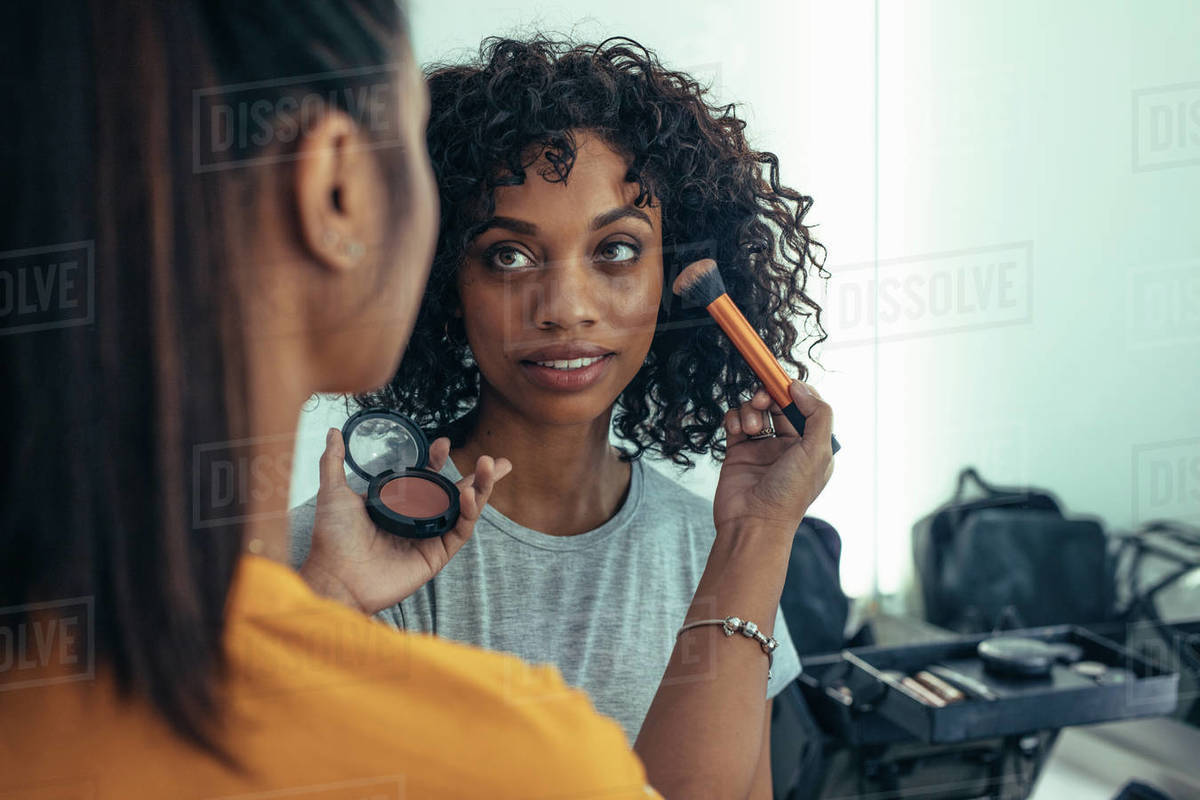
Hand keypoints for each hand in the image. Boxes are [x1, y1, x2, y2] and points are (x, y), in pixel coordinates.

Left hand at [299, 427, 510, 613]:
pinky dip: (469, 513)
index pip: (427, 477)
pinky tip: (471, 495)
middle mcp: (417, 519)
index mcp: (398, 503)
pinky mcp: (436, 555)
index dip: (438, 460)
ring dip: (481, 488)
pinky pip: (459, 531)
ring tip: (491, 466)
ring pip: (465, 510)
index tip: (443, 443)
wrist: (336, 575)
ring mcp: (429, 537)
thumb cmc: (332, 538)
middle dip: (480, 477)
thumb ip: (334, 461)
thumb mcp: (334, 491)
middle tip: (496, 460)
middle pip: (456, 493)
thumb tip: (332, 431)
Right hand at [712, 381, 833, 535]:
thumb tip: (799, 387)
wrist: (752, 523)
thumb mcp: (816, 452)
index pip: (807, 406)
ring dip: (751, 410)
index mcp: (812, 446)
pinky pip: (735, 422)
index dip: (795, 392)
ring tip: (751, 428)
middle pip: (779, 404)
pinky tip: (738, 430)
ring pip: (755, 410)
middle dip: (769, 396)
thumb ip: (818, 414)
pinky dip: (735, 418)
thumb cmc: (788, 495)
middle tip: (762, 400)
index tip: (784, 384)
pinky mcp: (738, 452)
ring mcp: (762, 448)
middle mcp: (788, 446)